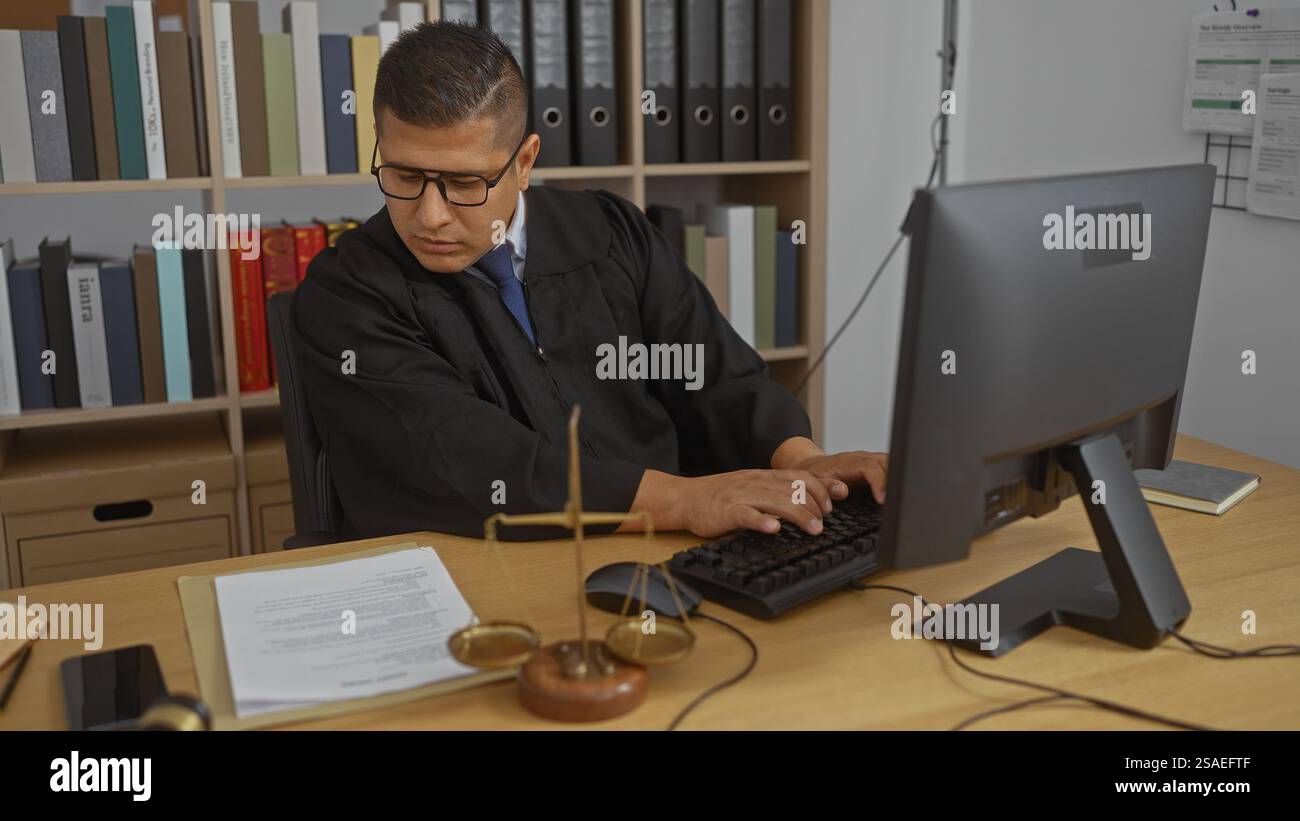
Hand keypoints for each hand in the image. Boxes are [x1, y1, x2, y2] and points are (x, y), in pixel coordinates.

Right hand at [671, 469, 838, 537]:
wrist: (686, 498)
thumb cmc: (721, 496)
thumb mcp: (752, 487)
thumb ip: (777, 491)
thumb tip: (808, 500)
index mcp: (764, 477)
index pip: (800, 476)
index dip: (821, 486)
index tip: (837, 498)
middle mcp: (756, 483)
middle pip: (793, 490)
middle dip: (815, 505)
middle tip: (827, 521)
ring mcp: (742, 496)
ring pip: (776, 502)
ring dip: (798, 515)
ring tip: (814, 529)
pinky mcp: (727, 511)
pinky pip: (747, 515)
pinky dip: (761, 521)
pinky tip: (774, 529)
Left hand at [771, 437, 889, 503]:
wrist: (811, 466)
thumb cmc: (812, 475)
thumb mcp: (812, 482)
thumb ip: (826, 486)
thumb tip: (843, 491)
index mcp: (847, 462)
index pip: (870, 467)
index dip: (878, 482)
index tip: (881, 500)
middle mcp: (860, 458)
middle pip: (885, 461)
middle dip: (893, 479)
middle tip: (895, 500)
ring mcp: (868, 460)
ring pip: (890, 461)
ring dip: (897, 476)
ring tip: (899, 496)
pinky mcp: (872, 465)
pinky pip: (888, 466)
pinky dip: (895, 476)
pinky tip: (898, 490)